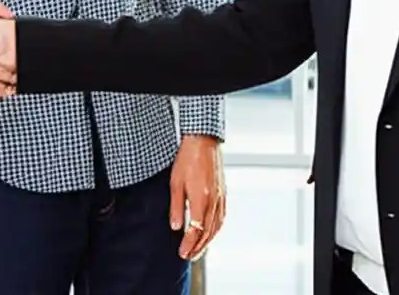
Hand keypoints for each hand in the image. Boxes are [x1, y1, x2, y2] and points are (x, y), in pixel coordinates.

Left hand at [169, 134, 225, 260]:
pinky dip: (216, 229)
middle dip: (198, 247)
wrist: (204, 142)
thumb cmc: (187, 159)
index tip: (182, 253)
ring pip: (216, 227)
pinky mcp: (223, 193)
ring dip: (208, 241)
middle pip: (208, 232)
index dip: (189, 244)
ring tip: (199, 250)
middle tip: (189, 257)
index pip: (195, 230)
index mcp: (201, 199)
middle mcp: (214, 201)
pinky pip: (221, 217)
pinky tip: (211, 233)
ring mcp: (220, 198)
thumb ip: (176, 207)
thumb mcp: (175, 183)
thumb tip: (175, 227)